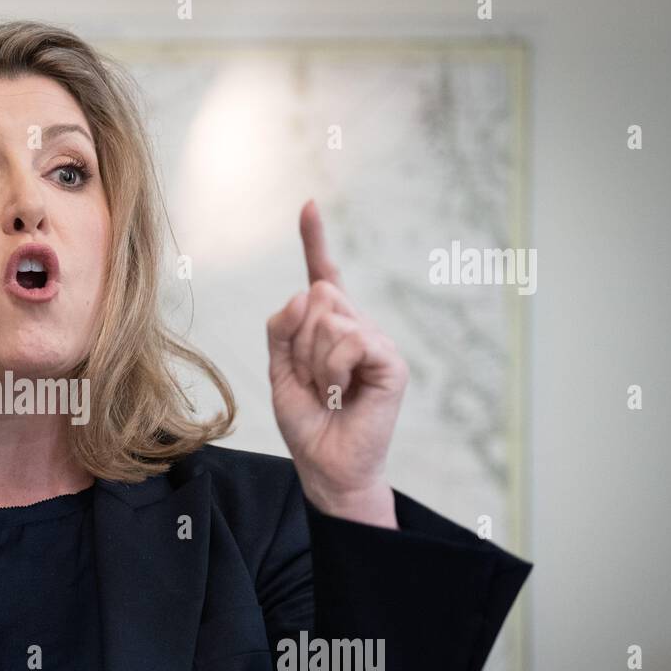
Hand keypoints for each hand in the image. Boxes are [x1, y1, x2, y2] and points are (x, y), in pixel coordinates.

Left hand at [265, 200, 407, 527]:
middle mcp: (356, 327)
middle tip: (311, 380)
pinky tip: (341, 391)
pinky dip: (334, 369)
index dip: (314, 241)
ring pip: (329, 319)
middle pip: (315, 297)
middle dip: (299, 342)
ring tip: (328, 391)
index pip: (323, 276)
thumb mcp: (279, 371)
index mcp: (329, 327)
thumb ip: (281, 330)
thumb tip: (304, 292)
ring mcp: (376, 342)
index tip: (308, 205)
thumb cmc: (306, 421)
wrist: (326, 464)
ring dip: (315, 361)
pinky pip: (351, 341)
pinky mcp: (391, 362)